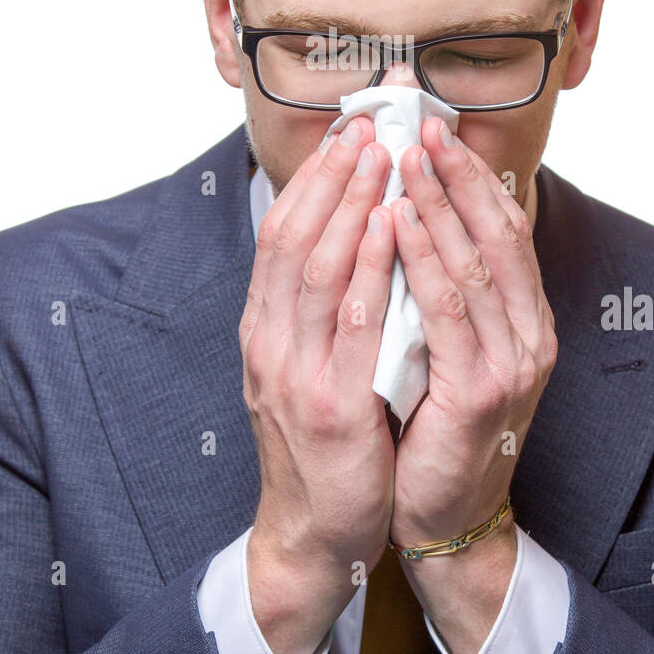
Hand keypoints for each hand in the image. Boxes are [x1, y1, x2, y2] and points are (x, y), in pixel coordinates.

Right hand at [241, 117, 396, 653]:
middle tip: (365, 123)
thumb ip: (322, 308)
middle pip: (292, 236)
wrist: (314, 529)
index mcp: (264, 327)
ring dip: (350, 205)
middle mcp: (268, 341)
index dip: (312, 177)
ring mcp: (293, 372)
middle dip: (331, 174)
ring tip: (380, 156)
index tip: (346, 131)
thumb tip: (353, 236)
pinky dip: (367, 268)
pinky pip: (349, 324)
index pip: (280, 232)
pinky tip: (389, 228)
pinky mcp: (328, 406)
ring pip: (315, 268)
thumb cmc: (325, 440)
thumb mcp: (308, 364)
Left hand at [387, 119, 556, 653]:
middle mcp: (530, 335)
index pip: (505, 228)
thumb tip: (419, 214)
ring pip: (473, 263)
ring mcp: (511, 364)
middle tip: (422, 125)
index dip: (475, 177)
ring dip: (438, 204)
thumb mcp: (451, 346)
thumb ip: (447, 291)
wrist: (444, 513)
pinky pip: (447, 311)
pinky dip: (421, 259)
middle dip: (458, 175)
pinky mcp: (481, 393)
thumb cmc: (436, 422)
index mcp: (525, 319)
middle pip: (497, 234)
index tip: (439, 130)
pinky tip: (396, 221)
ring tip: (406, 158)